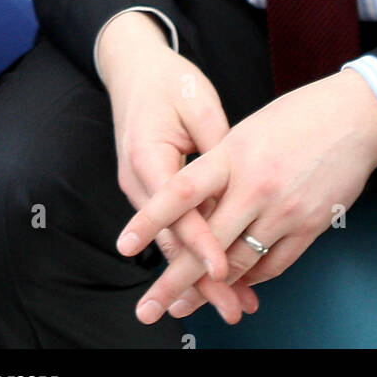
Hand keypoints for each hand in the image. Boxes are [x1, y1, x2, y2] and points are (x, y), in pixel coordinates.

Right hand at [97, 11, 258, 322]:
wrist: (134, 69)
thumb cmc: (169, 81)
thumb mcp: (197, 102)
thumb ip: (218, 144)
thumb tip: (242, 184)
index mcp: (148, 156)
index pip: (179, 212)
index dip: (203, 243)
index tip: (226, 270)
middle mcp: (138, 181)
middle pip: (172, 240)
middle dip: (201, 278)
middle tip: (233, 307)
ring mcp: (141, 189)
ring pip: (173, 240)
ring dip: (199, 273)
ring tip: (232, 302)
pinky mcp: (152, 191)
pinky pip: (175, 227)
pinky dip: (196, 251)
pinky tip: (219, 272)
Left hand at [116, 68, 376, 323]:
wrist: (357, 117)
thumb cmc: (302, 115)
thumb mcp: (250, 128)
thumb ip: (222, 163)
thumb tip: (196, 199)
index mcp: (235, 153)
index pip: (182, 192)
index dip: (150, 221)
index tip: (125, 245)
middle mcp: (257, 186)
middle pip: (206, 244)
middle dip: (173, 281)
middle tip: (150, 307)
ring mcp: (285, 210)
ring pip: (239, 262)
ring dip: (211, 288)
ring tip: (187, 304)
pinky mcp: (311, 226)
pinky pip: (274, 264)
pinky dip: (252, 276)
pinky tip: (237, 282)